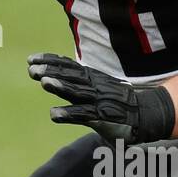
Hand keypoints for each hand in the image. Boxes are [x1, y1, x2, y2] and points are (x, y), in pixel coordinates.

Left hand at [27, 53, 175, 143]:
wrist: (146, 114)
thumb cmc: (118, 102)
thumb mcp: (98, 87)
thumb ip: (79, 83)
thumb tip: (58, 76)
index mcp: (91, 78)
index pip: (69, 66)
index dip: (50, 62)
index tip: (31, 59)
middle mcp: (94, 86)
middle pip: (70, 76)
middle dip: (50, 71)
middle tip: (31, 68)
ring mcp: (98, 101)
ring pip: (77, 92)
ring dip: (60, 87)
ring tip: (43, 82)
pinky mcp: (103, 117)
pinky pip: (84, 115)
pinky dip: (69, 113)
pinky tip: (54, 114)